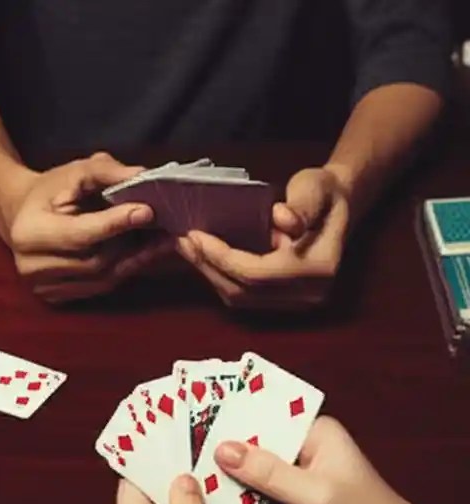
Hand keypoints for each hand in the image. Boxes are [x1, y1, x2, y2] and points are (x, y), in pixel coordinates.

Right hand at [0, 152, 165, 302]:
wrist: (23, 214)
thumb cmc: (52, 190)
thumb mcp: (76, 171)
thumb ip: (106, 171)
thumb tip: (142, 176)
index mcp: (29, 232)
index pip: (80, 235)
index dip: (115, 224)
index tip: (147, 210)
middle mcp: (30, 267)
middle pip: (94, 261)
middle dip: (127, 242)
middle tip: (156, 223)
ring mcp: (41, 287)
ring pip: (101, 279)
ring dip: (132, 259)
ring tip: (156, 238)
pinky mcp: (54, 297)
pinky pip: (99, 288)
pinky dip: (122, 271)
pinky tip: (139, 254)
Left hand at [176, 166, 350, 309]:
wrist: (334, 206)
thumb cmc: (322, 193)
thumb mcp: (314, 187)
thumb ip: (302, 203)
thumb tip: (284, 220)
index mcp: (320, 269)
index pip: (259, 274)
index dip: (223, 258)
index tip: (195, 235)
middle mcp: (309, 294)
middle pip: (244, 291)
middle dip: (208, 266)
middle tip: (183, 240)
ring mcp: (295, 302)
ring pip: (239, 298)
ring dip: (209, 273)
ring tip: (187, 247)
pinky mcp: (281, 301)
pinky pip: (242, 295)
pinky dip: (220, 277)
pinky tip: (204, 256)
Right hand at [214, 416, 432, 503]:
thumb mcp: (315, 495)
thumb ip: (267, 473)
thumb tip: (220, 449)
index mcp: (311, 433)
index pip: (258, 422)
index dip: (227, 433)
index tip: (196, 449)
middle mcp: (301, 451)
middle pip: (247, 455)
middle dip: (234, 481)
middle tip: (221, 500)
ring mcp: (296, 481)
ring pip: (249, 486)